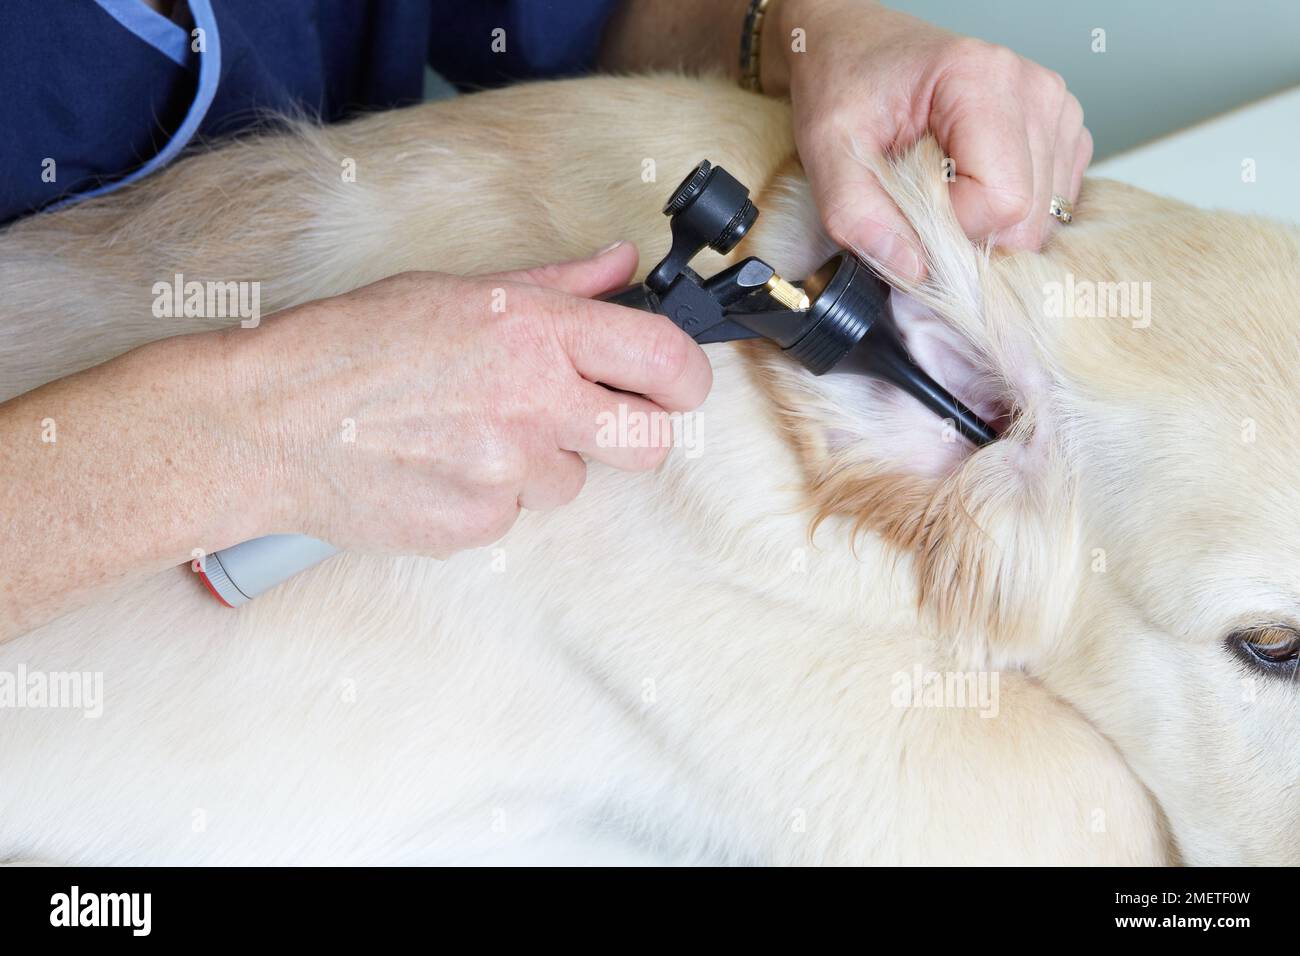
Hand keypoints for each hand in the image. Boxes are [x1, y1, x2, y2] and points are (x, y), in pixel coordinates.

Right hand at [232, 242, 710, 555]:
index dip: (686, 379)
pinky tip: (438, 467)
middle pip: (649, 445)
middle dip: (630, 433)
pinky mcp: (476, 526)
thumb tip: (618, 267)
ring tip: (469, 435)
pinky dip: (487, 497)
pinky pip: (513, 516)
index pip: (666, 362)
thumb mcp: (455, 290)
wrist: (268, 422)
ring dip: (538, 464)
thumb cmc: (350, 346)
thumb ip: (554, 285)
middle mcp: (534, 403)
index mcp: (535, 332)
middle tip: (585, 418)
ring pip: (571, 483)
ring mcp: (506, 473)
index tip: (676, 386)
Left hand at [768, 0, 1092, 278]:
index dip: (950, 229)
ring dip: (983, 230)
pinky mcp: (1059, 137)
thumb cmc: (845, 84)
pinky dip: (1000, 219)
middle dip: (967, 239)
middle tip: (915, 211)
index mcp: (984, 80)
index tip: (906, 212)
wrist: (856, 50)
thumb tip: (912, 272)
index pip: (1001, 201)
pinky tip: (963, 189)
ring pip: (1041, 222)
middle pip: (1029, 219)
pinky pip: (1046, 209)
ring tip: (936, 191)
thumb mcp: (827, 149)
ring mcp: (1056, 114)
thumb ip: (857, 214)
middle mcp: (1036, 92)